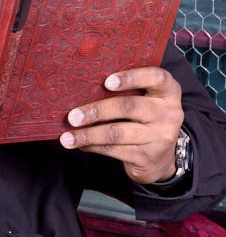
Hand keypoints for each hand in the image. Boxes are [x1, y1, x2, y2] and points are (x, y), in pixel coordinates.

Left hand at [59, 67, 183, 184]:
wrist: (162, 160)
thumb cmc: (145, 118)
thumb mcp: (146, 99)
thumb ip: (128, 88)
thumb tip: (83, 82)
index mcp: (168, 91)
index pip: (156, 77)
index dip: (131, 77)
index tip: (107, 81)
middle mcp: (168, 113)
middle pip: (128, 107)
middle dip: (96, 111)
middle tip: (72, 116)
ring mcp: (159, 137)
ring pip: (117, 133)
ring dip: (88, 134)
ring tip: (67, 137)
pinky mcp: (147, 157)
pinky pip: (114, 150)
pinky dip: (93, 146)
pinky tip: (80, 144)